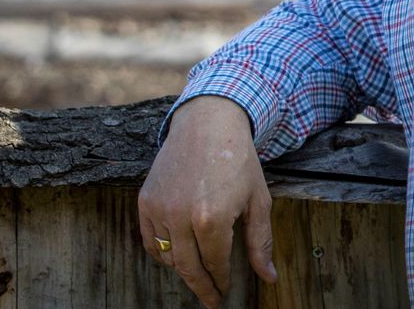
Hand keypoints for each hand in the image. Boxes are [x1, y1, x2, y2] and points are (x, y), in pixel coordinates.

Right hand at [138, 96, 277, 306]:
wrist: (208, 123)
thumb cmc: (238, 160)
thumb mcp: (258, 200)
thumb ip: (260, 242)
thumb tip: (268, 278)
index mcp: (212, 218)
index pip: (215, 264)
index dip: (221, 281)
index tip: (224, 293)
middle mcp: (181, 217)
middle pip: (188, 268)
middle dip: (202, 286)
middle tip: (211, 299)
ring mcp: (159, 209)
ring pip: (168, 257)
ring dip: (183, 270)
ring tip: (198, 275)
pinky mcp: (145, 201)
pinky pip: (150, 241)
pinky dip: (162, 253)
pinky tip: (177, 256)